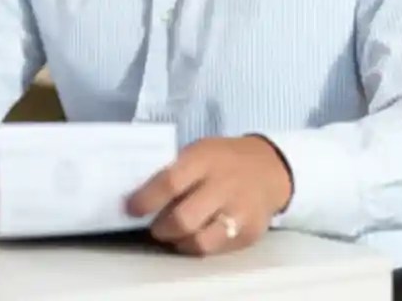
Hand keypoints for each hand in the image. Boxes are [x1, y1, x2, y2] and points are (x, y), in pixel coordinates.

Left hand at [126, 136, 291, 256]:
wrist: (271, 168)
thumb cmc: (224, 159)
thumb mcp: (200, 151)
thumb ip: (175, 171)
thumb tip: (141, 196)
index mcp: (206, 159)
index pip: (170, 182)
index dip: (146, 199)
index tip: (131, 208)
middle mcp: (224, 186)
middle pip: (183, 219)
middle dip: (161, 228)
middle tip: (155, 227)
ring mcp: (240, 212)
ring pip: (200, 242)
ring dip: (179, 242)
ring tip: (175, 234)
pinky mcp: (249, 233)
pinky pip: (215, 250)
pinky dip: (198, 245)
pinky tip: (195, 235)